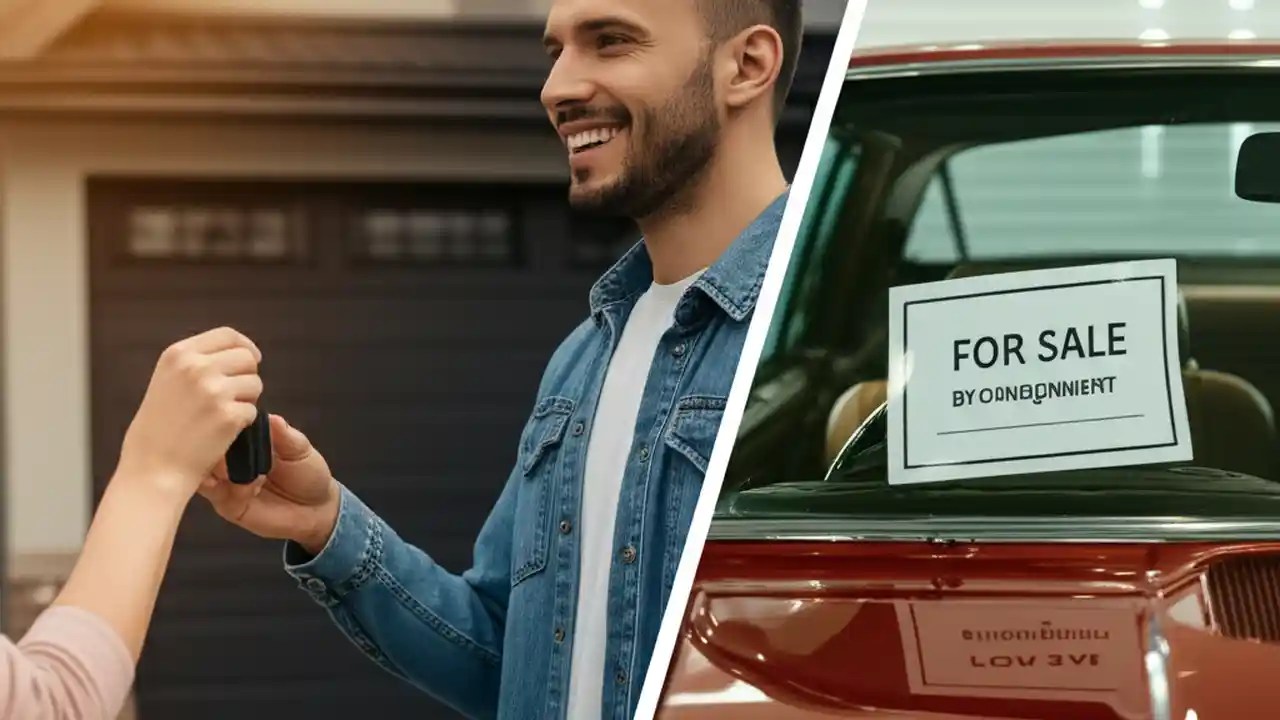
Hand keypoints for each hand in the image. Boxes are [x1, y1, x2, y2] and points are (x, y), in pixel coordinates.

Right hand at [114, 327, 262, 503]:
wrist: (153, 469)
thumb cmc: (158, 430)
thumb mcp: (166, 381)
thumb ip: (194, 364)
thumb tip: (233, 352)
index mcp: (179, 354)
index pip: (227, 335)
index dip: (245, 347)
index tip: (250, 359)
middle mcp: (196, 367)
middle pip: (247, 358)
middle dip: (247, 376)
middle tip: (233, 396)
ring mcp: (214, 390)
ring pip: (255, 384)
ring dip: (247, 400)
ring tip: (222, 416)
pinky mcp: (229, 415)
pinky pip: (253, 411)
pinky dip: (243, 423)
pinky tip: (222, 433)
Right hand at [198, 414, 339, 553]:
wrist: (316, 511)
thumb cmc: (308, 473)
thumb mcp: (301, 451)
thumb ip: (286, 437)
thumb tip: (272, 418)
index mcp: (249, 438)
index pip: (227, 424)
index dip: (221, 419)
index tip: (218, 416)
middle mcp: (232, 458)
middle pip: (208, 446)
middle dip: (209, 443)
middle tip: (218, 445)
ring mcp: (226, 480)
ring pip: (204, 469)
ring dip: (209, 466)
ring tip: (222, 467)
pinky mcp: (226, 503)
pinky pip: (213, 494)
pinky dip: (215, 487)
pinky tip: (224, 483)